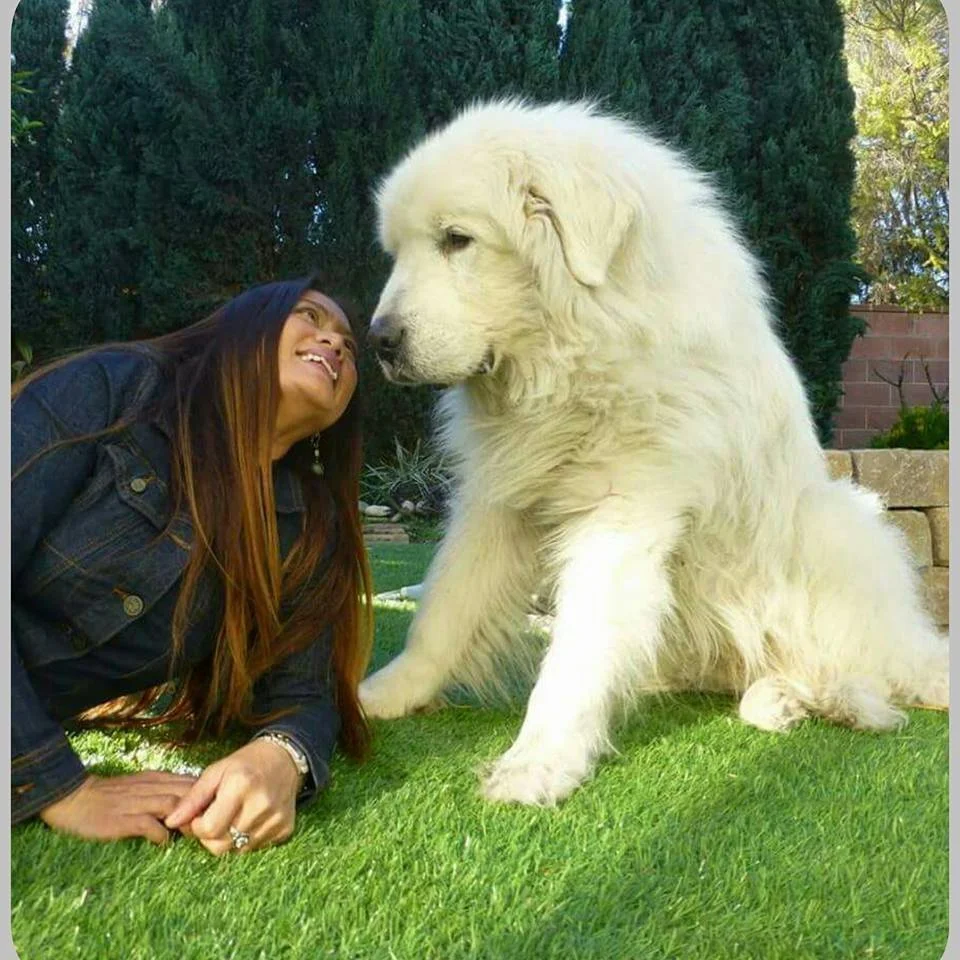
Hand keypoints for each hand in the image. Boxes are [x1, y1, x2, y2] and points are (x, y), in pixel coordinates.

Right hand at [38, 771, 198, 844]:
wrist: (75, 797)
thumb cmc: (110, 795)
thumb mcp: (142, 785)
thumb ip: (164, 789)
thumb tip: (191, 800)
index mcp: (157, 778)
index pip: (193, 781)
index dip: (207, 796)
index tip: (215, 811)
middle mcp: (151, 786)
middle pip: (189, 791)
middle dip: (202, 808)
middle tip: (208, 826)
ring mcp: (137, 802)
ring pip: (174, 805)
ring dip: (186, 821)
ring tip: (189, 835)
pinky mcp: (123, 819)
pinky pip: (150, 825)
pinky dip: (161, 834)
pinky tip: (162, 842)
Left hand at [163, 740, 301, 855]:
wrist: (285, 758)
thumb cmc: (245, 763)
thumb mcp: (216, 771)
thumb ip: (193, 797)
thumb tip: (170, 822)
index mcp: (241, 786)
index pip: (209, 829)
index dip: (198, 826)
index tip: (200, 815)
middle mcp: (261, 805)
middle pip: (222, 845)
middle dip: (210, 837)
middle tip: (214, 818)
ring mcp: (276, 819)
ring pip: (238, 850)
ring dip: (229, 839)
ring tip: (234, 816)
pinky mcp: (285, 829)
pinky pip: (256, 848)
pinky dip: (248, 839)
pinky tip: (251, 819)